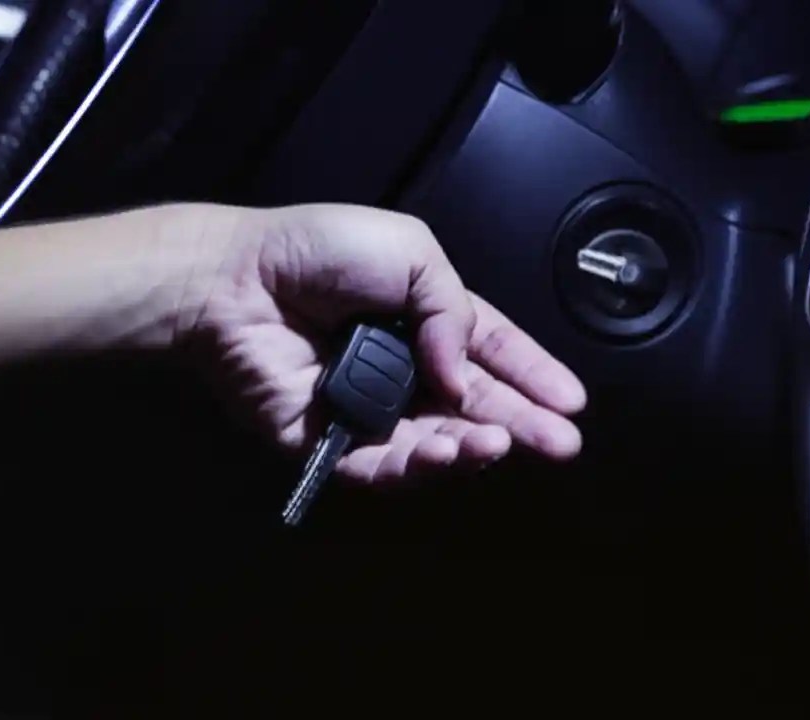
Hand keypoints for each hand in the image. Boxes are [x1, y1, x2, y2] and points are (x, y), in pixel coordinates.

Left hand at [176, 204, 585, 482]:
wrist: (236, 283)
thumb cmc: (320, 254)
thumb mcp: (410, 251)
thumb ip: (452, 309)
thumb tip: (463, 374)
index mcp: (425, 315)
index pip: (491, 350)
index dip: (533, 374)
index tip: (573, 402)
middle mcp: (404, 365)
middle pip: (474, 404)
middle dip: (523, 423)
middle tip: (562, 445)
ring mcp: (370, 407)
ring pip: (435, 440)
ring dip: (474, 444)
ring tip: (500, 441)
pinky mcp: (331, 441)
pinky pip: (382, 464)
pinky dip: (418, 463)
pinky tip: (448, 449)